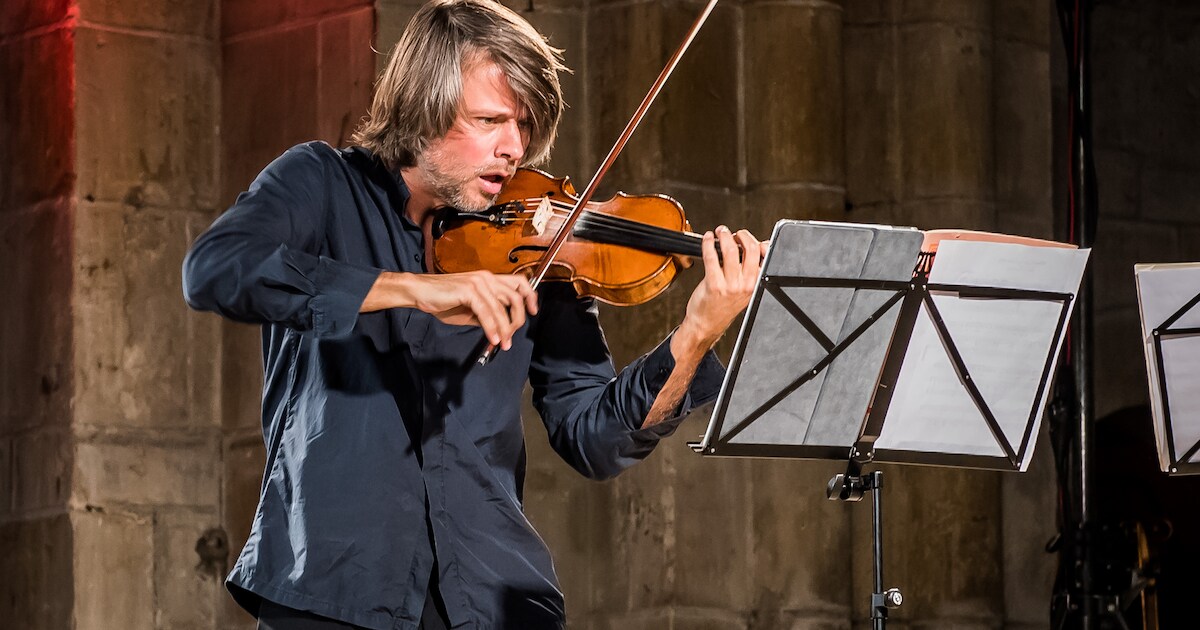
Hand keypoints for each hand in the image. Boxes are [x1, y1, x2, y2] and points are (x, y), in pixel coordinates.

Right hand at [363, 270, 537, 349]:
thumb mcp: (470, 310)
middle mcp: (487, 278)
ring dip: (504, 329)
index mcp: (489, 279)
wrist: (420, 292)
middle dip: (517, 320)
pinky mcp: (468, 291)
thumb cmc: (443, 300)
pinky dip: (491, 328)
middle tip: (512, 336)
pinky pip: (486, 312)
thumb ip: (487, 315)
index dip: (530, 296)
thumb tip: (500, 329)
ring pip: (501, 308)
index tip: (533, 312)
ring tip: (503, 344)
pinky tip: (493, 339)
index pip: (519, 282)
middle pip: (514, 297)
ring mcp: (478, 283)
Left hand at [676, 226, 766, 350]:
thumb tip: (758, 247)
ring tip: (719, 233)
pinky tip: (707, 239)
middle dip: (741, 235)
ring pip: (731, 250)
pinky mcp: (713, 284)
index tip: (745, 238)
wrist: (707, 324)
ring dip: (724, 236)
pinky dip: (709, 243)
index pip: (763, 254)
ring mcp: (730, 285)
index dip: (755, 240)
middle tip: (732, 233)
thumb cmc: (723, 307)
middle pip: (750, 248)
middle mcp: (745, 284)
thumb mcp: (745, 289)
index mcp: (755, 283)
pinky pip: (711, 256)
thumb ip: (751, 270)